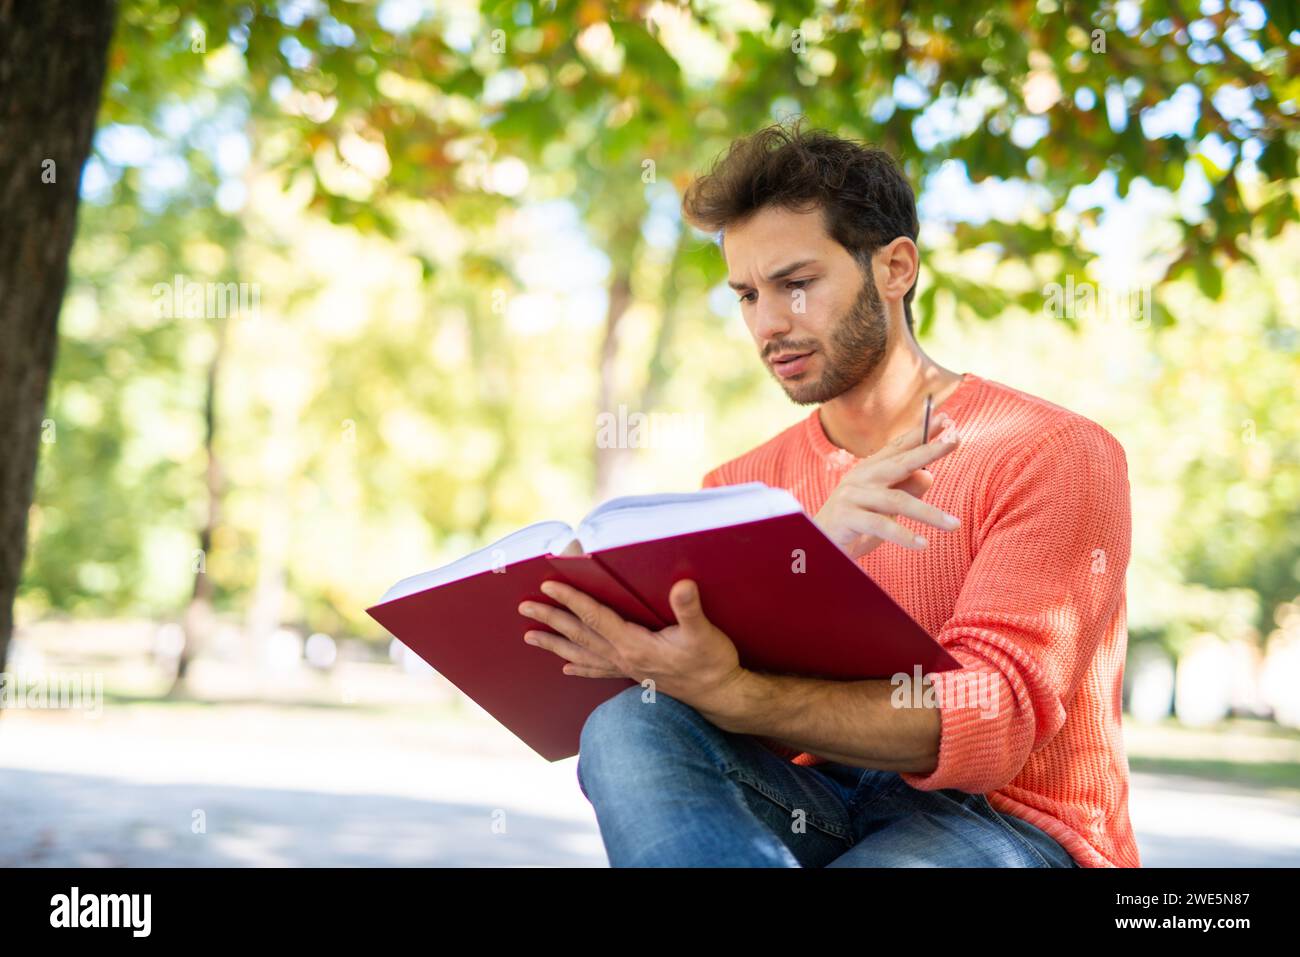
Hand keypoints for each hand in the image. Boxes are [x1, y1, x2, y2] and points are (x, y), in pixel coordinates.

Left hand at [517, 579, 745, 709]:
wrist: (720, 696)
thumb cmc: (712, 662)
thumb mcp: (704, 632)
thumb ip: (689, 608)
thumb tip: (682, 584)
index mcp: (634, 644)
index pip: (595, 617)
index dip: (572, 599)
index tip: (549, 585)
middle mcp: (624, 658)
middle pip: (579, 635)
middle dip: (551, 620)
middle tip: (524, 608)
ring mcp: (627, 669)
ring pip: (582, 654)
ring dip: (555, 644)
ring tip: (530, 638)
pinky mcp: (635, 676)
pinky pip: (598, 670)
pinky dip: (580, 667)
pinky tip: (566, 667)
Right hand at [813, 411, 960, 560]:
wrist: (820, 544)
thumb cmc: (856, 524)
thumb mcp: (885, 506)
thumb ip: (905, 489)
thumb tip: (929, 475)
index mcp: (870, 469)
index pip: (900, 446)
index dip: (923, 432)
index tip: (948, 419)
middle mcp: (861, 477)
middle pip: (901, 462)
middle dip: (930, 450)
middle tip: (956, 440)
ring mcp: (853, 495)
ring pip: (898, 501)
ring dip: (929, 513)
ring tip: (954, 524)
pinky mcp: (847, 517)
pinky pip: (881, 525)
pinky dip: (904, 536)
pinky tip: (923, 544)